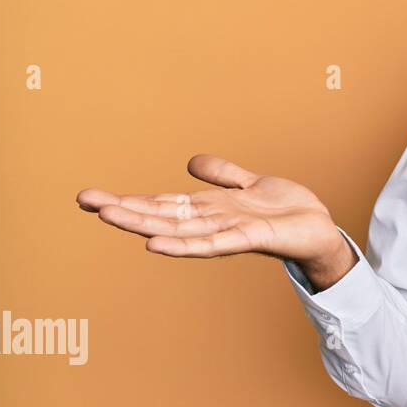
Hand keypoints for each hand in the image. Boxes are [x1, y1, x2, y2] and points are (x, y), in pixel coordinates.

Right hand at [75, 154, 356, 289]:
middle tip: (84, 201)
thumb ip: (223, 175)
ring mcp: (229, 233)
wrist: (322, 231)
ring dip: (143, 224)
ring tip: (109, 216)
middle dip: (123, 209)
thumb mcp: (252, 184)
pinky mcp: (251, 240)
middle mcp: (212, 223)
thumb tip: (190, 162)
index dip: (129, 200)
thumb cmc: (288, 213)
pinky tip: (155, 244)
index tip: (91, 196)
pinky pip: (212, 243)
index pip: (162, 203)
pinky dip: (183, 244)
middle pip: (161, 216)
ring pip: (179, 229)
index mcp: (209, 210)